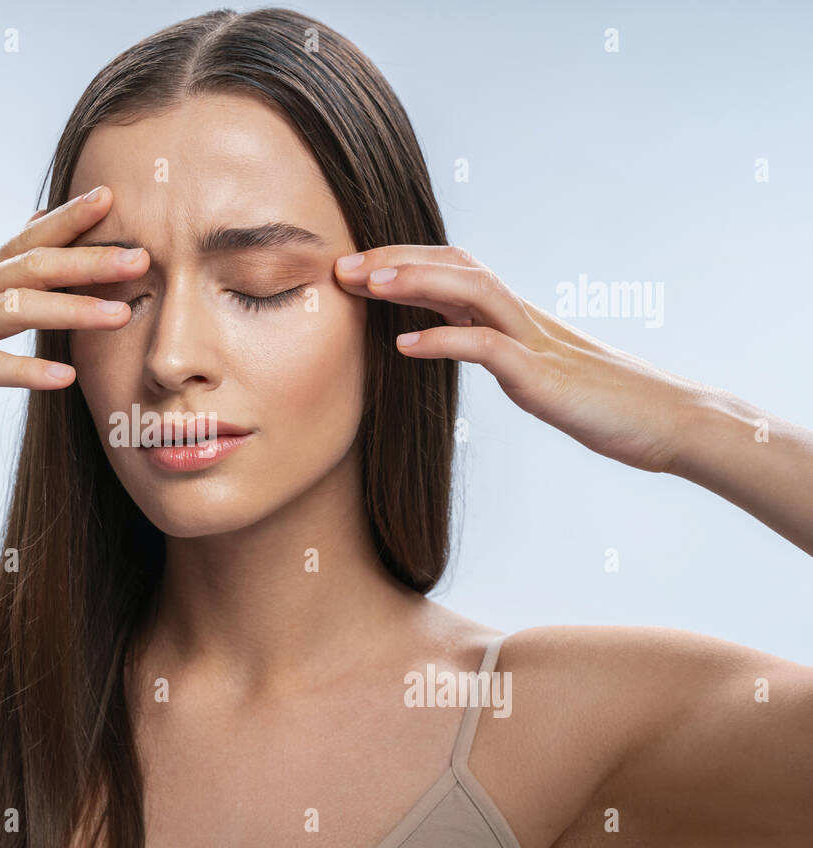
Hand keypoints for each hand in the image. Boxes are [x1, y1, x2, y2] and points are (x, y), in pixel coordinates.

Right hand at [0, 186, 146, 436]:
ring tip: (122, 314)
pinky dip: (27, 370)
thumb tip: (38, 233)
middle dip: (90, 260)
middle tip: (143, 256)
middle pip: (32, 267)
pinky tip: (63, 377)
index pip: (27, 240)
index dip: (70, 219)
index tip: (114, 197)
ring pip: (15, 310)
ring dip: (72, 310)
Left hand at [334, 246, 709, 472]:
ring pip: (470, 293)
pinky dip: (444, 342)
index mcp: (518, 318)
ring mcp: (535, 344)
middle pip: (455, 268)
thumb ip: (498, 350)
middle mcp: (523, 320)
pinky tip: (405, 346)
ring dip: (415, 284)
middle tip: (341, 266)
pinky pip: (489, 350)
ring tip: (366, 285)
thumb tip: (455, 341)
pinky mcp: (544, 380)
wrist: (668, 423)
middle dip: (395, 262)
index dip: (404, 264)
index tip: (356, 269)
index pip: (455, 272)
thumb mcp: (536, 372)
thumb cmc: (604, 404)